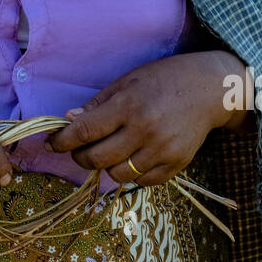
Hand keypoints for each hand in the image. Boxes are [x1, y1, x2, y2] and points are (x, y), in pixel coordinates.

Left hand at [44, 50, 251, 187]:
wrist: (210, 89)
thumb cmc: (163, 80)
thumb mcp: (128, 81)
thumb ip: (98, 104)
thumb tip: (68, 120)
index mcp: (129, 105)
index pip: (84, 131)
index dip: (62, 141)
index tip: (51, 144)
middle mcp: (145, 131)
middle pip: (96, 158)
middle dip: (79, 156)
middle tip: (79, 148)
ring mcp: (162, 151)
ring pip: (117, 175)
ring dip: (105, 167)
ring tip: (108, 152)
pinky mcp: (176, 165)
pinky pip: (142, 182)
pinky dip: (131, 173)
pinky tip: (131, 157)